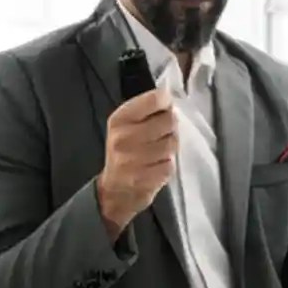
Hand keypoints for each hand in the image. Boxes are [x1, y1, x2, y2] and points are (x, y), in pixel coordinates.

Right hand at [96, 88, 177, 239]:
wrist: (115, 190)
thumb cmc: (124, 151)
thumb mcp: (125, 125)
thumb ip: (145, 109)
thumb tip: (169, 97)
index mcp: (119, 119)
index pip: (155, 99)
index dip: (166, 101)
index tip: (166, 106)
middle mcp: (123, 138)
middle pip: (169, 120)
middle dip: (171, 125)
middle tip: (164, 131)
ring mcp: (133, 160)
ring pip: (172, 143)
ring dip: (172, 145)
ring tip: (161, 148)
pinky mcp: (145, 178)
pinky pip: (170, 163)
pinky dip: (168, 164)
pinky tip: (157, 164)